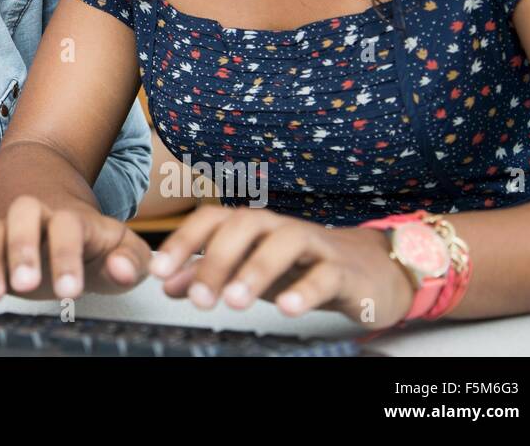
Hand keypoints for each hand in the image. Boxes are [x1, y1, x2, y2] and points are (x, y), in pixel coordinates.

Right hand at [0, 194, 150, 300]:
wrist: (68, 223)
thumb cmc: (97, 242)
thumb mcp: (125, 247)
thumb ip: (132, 258)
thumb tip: (122, 268)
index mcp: (72, 216)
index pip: (68, 227)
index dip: (67, 257)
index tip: (71, 291)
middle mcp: (37, 217)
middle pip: (23, 214)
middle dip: (21, 248)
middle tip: (25, 285)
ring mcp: (10, 231)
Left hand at [150, 204, 416, 327]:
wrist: (371, 272)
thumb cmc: (303, 267)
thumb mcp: (251, 270)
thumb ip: (210, 274)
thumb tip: (168, 283)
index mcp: (254, 225)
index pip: (212, 219)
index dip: (182, 241)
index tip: (158, 272)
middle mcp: (281, 227)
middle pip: (244, 226)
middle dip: (216, 260)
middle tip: (198, 300)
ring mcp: (316, 244)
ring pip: (285, 242)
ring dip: (256, 270)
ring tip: (234, 303)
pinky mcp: (345, 270)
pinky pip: (325, 274)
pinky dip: (305, 290)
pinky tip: (286, 309)